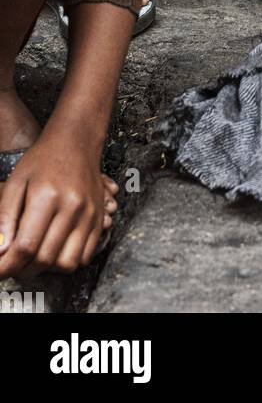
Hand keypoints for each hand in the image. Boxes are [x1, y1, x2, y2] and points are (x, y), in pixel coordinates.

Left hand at [0, 135, 117, 276]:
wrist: (76, 143)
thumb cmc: (42, 160)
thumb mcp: (16, 182)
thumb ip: (5, 217)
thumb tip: (0, 251)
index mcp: (47, 196)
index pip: (25, 246)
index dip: (8, 266)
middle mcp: (72, 207)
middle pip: (45, 258)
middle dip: (23, 272)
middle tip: (12, 267)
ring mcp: (89, 214)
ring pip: (67, 263)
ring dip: (46, 270)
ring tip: (33, 261)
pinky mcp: (98, 218)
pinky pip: (85, 255)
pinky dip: (67, 262)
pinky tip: (53, 251)